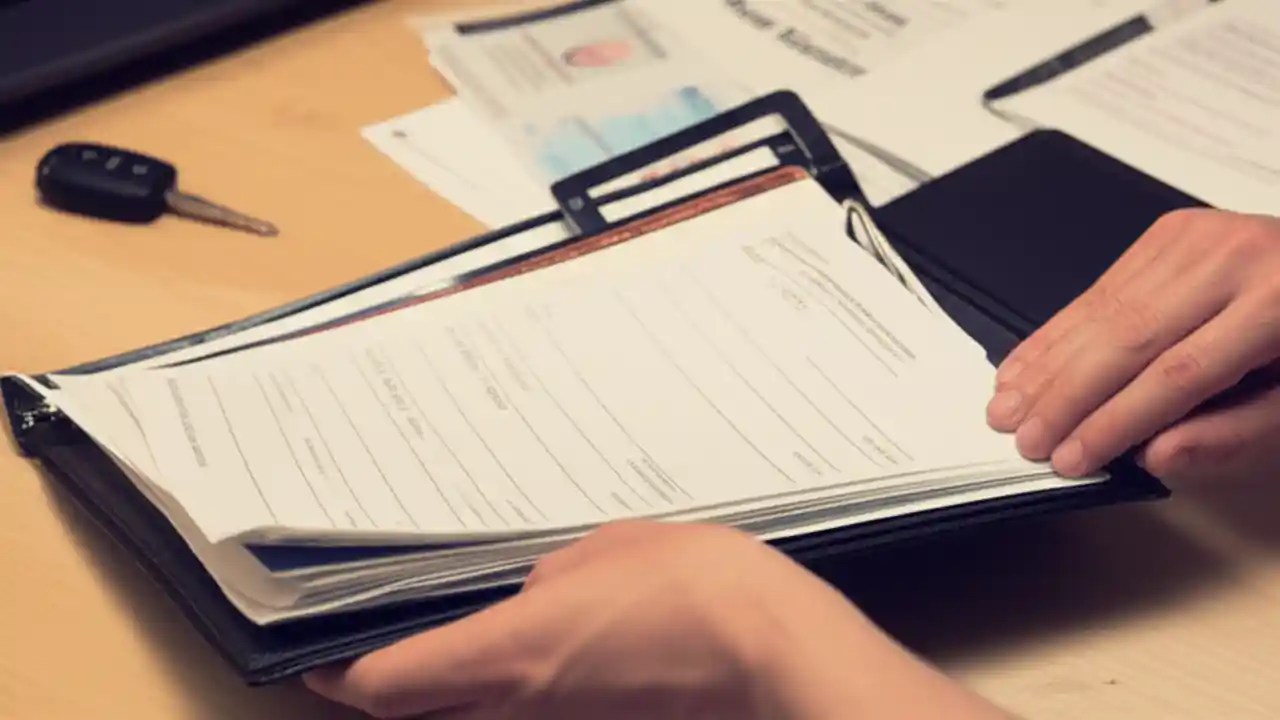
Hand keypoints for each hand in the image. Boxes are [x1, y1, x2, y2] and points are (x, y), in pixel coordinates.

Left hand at [303, 521, 1009, 719]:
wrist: (773, 651)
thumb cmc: (695, 586)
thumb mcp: (604, 550)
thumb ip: (549, 577)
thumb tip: (530, 594)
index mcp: (510, 652)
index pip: (389, 686)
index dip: (339, 675)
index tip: (314, 659)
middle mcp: (523, 705)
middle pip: (420, 714)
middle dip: (384, 687)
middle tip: (362, 651)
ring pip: (473, 718)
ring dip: (444, 691)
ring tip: (439, 642)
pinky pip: (529, 715)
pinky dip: (504, 693)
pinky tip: (524, 653)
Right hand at [987, 208, 1279, 482]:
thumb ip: (1233, 435)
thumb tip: (1153, 455)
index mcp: (1278, 301)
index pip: (1179, 372)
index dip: (1117, 420)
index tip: (1073, 458)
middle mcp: (1232, 258)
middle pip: (1129, 337)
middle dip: (1067, 396)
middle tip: (1026, 439)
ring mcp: (1194, 238)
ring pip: (1103, 312)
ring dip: (1048, 367)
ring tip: (1008, 409)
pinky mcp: (1165, 234)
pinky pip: (1098, 290)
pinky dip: (1056, 334)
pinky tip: (1024, 367)